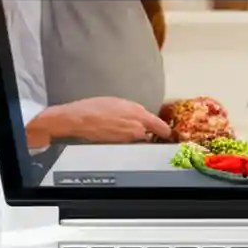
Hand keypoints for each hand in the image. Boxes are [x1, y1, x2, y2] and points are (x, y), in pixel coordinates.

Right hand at [26, 96, 171, 147]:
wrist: (79, 119)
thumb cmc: (95, 108)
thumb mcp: (120, 102)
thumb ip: (136, 111)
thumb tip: (143, 116)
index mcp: (139, 115)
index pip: (162, 128)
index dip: (166, 131)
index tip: (169, 132)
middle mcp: (137, 129)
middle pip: (151, 135)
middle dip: (149, 132)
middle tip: (144, 129)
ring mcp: (128, 139)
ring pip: (139, 139)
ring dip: (137, 135)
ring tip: (123, 127)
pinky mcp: (119, 146)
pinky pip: (128, 143)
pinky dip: (126, 139)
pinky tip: (116, 131)